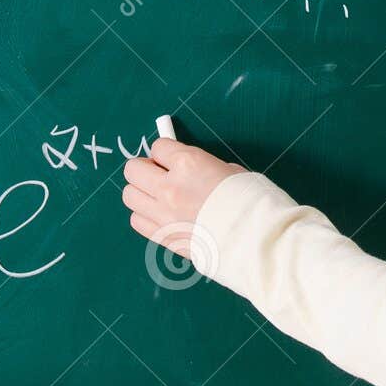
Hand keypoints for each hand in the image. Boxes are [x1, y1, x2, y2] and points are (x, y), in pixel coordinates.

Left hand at [121, 137, 245, 259]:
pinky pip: (137, 220)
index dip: (166, 152)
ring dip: (142, 192)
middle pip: (133, 170)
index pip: (158, 147)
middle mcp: (169, 187)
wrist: (255, 238)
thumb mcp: (229, 170)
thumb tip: (187, 170)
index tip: (173, 159)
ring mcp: (162, 214)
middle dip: (145, 169)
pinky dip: (146, 215)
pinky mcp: (162, 237)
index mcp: (189, 163)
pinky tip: (163, 216)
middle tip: (160, 174)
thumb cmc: (252, 199)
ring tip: (160, 197)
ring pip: (129, 195)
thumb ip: (202, 167)